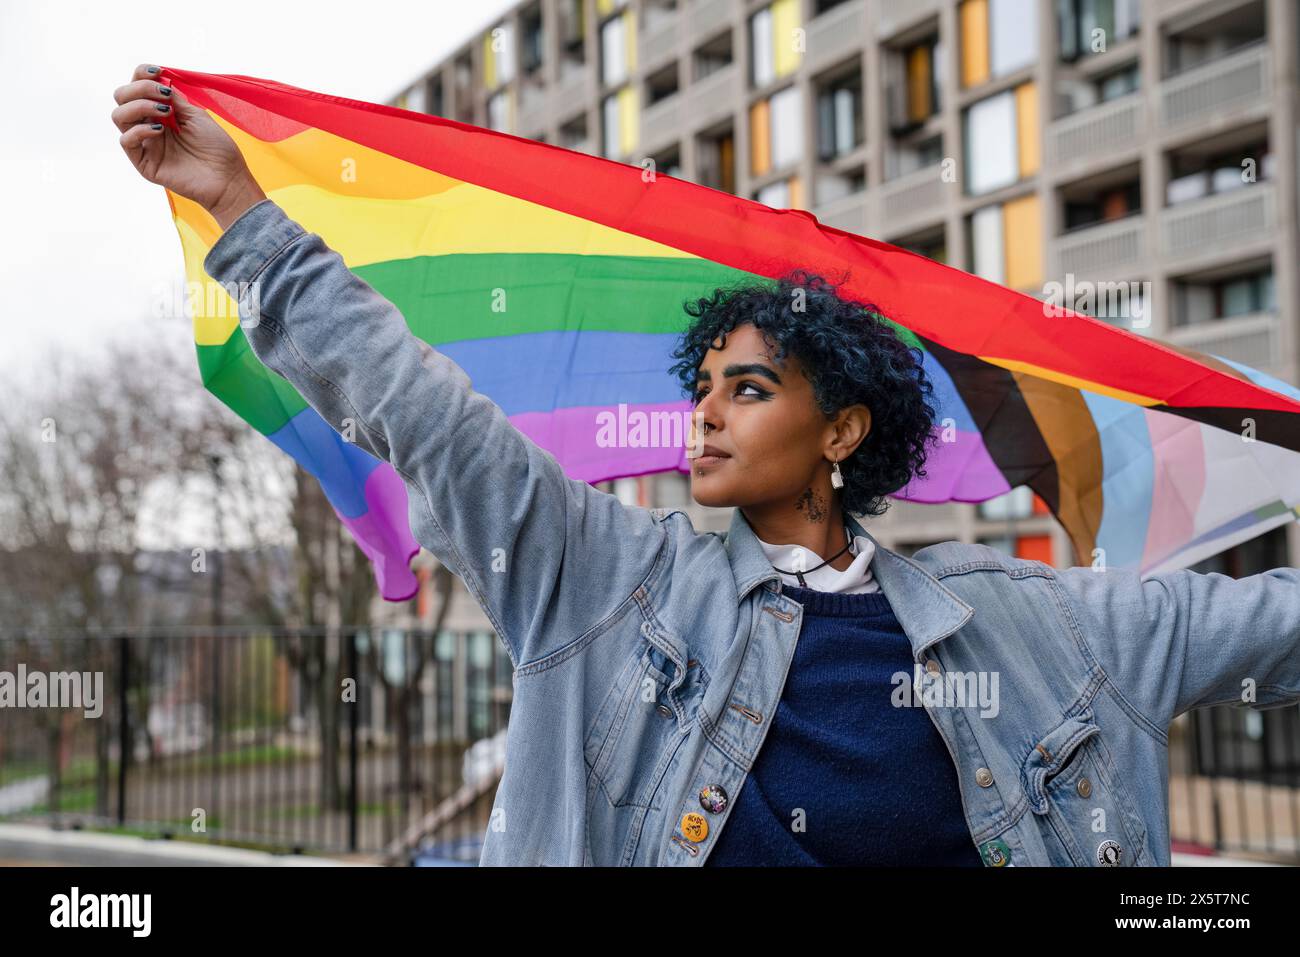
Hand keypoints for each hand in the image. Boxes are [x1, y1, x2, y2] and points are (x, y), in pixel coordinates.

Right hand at [113, 63, 265, 228]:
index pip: (136, 88)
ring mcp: (145, 144)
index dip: (141, 75)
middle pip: (122, 98)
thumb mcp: (196, 115)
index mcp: (160, 113)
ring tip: (165, 111)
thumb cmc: (217, 148)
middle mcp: (148, 126)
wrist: (227, 179)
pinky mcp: (144, 163)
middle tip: (165, 96)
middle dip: (139, 88)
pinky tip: (160, 129)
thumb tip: (159, 80)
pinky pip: (126, 140)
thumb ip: (175, 98)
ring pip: (119, 116)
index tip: (157, 71)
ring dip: (139, 106)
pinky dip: (140, 130)